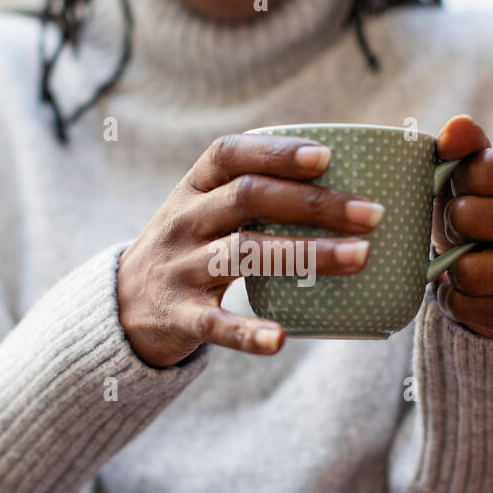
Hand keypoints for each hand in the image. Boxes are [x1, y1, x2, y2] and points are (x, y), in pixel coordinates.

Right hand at [118, 134, 382, 366]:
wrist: (120, 306)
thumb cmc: (188, 249)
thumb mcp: (205, 210)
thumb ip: (256, 193)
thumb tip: (347, 186)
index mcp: (193, 188)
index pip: (229, 155)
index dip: (276, 152)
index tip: (326, 156)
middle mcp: (185, 221)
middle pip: (248, 199)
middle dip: (314, 203)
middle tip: (372, 213)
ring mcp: (180, 268)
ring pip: (243, 253)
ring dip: (306, 254)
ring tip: (360, 257)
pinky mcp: (180, 316)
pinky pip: (216, 323)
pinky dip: (248, 332)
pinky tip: (280, 340)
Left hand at [431, 115, 492, 342]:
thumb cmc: (484, 206)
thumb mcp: (473, 171)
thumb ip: (464, 145)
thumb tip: (457, 129)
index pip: (478, 171)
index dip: (455, 183)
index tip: (465, 190)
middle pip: (471, 218)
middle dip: (452, 226)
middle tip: (460, 230)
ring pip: (473, 272)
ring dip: (453, 269)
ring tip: (462, 261)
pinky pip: (480, 311)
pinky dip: (458, 303)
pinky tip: (464, 292)